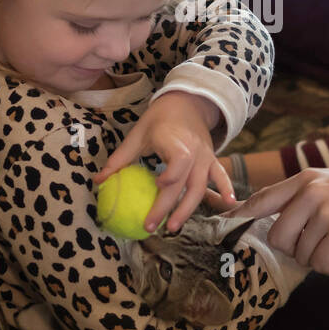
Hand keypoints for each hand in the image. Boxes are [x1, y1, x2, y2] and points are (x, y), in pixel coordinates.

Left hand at [92, 90, 234, 233]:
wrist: (187, 102)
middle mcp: (193, 149)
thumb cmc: (158, 120)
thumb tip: (98, 181)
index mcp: (174, 140)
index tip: (156, 186)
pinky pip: (220, 176)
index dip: (170, 176)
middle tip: (151, 226)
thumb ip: (120, 159)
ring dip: (188, 209)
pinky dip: (226, 188)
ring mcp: (205, 156)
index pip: (178, 161)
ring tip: (173, 227)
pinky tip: (230, 203)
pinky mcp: (212, 160)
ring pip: (200, 186)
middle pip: (184, 182)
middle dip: (168, 206)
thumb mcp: (137, 134)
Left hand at [228, 167, 328, 273]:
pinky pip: (323, 263)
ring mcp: (326, 209)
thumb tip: (277, 226)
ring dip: (322, 259)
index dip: (239, 214)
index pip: (262, 199)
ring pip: (302, 254)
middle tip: (324, 245)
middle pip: (277, 237)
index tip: (222, 221)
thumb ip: (306, 200)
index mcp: (306, 180)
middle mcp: (311, 191)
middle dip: (298, 250)